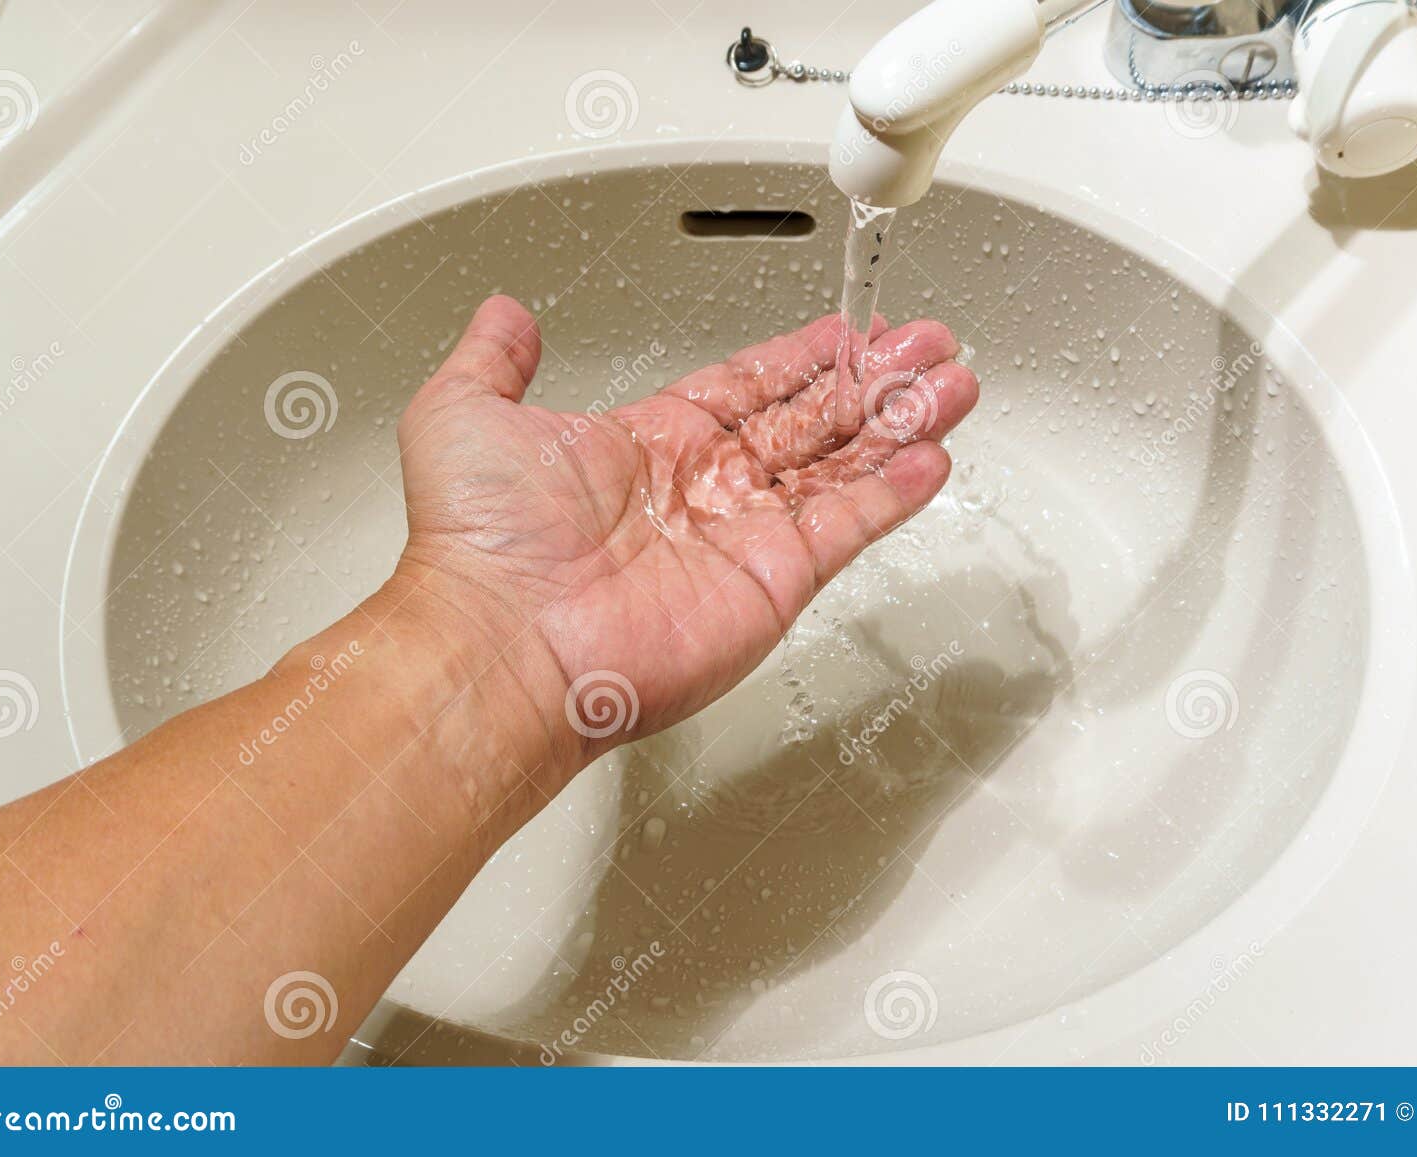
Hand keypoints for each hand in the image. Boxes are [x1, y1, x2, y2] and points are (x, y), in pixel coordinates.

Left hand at [392, 296, 977, 758]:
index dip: (803, 356)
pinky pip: (846, 525)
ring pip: (841, 465)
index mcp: (650, 445)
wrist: (505, 639)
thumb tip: (504, 315)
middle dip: (873, 381)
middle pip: (810, 420)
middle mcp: (704, 490)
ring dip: (898, 423)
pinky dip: (891, 491)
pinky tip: (931, 455)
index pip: (748, 387)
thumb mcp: (464, 412)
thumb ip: (496, 358)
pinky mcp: (773, 582)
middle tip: (926, 346)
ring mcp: (743, 537)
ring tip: (951, 383)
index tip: (849, 331)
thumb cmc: (478, 544)